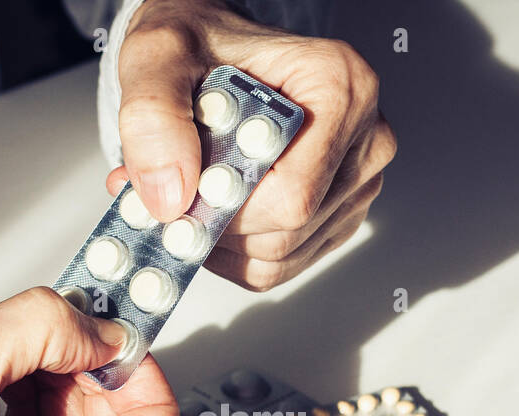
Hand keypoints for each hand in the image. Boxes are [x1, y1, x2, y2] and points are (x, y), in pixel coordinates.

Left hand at [109, 0, 396, 290]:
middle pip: (289, 231)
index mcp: (340, 86)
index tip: (181, 192)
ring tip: (191, 194)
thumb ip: (154, 116)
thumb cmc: (196, 46)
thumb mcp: (157, 56)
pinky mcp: (339, 213)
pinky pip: (283, 265)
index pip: (291, 194)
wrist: (207, 52)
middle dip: (219, 226)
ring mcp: (358, 180)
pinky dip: (237, 254)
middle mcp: (364, 135)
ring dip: (223, 243)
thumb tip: (171, 197)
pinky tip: (214, 213)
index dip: (226, 208)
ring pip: (284, 256)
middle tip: (173, 193)